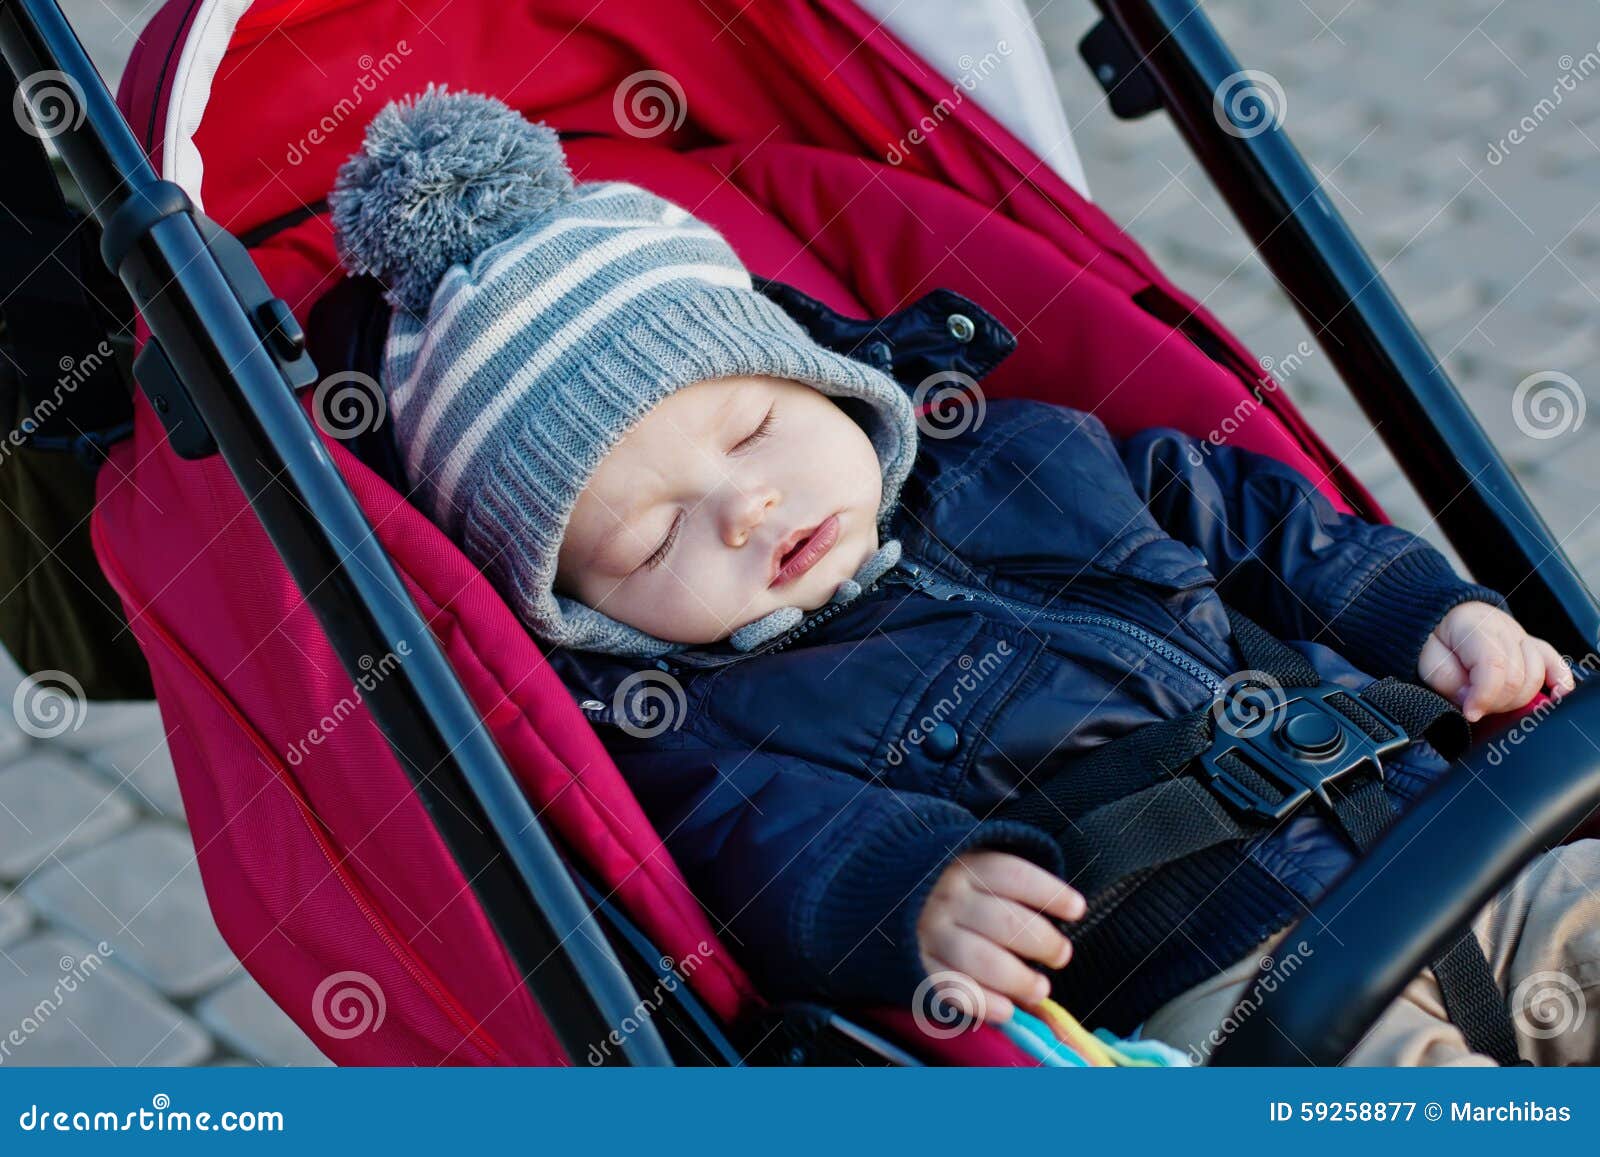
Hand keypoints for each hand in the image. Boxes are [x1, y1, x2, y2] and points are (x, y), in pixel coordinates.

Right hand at [916, 851, 1084, 1024]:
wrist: (864, 888)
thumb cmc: (933, 880)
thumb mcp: (961, 860)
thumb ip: (1000, 879)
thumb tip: (1061, 907)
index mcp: (961, 865)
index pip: (1015, 876)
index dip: (1051, 893)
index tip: (1077, 909)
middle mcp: (944, 897)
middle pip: (1007, 923)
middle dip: (1043, 942)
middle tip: (1061, 955)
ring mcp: (927, 932)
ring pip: (983, 960)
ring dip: (1019, 979)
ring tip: (1040, 989)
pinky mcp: (912, 964)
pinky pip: (950, 988)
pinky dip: (982, 1002)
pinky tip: (1006, 1010)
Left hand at [1418, 601, 1573, 721]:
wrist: (1444, 615)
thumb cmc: (1434, 637)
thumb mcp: (1426, 657)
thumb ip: (1446, 679)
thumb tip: (1471, 701)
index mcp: (1477, 628)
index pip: (1494, 667)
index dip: (1484, 697)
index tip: (1470, 712)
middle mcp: (1506, 631)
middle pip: (1517, 678)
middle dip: (1495, 702)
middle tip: (1474, 705)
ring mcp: (1524, 638)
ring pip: (1536, 677)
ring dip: (1515, 699)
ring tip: (1492, 702)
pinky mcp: (1534, 647)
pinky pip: (1557, 664)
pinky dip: (1560, 683)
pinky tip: (1556, 697)